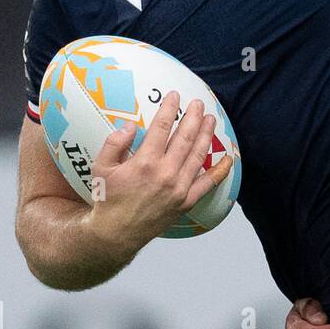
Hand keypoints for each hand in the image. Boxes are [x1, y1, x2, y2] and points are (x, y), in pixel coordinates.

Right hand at [85, 90, 233, 253]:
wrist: (117, 233)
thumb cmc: (108, 198)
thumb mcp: (101, 168)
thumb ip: (114, 144)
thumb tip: (131, 125)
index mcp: (144, 162)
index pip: (162, 128)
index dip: (170, 109)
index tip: (175, 95)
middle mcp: (165, 173)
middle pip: (185, 137)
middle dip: (194, 117)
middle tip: (199, 103)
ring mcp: (179, 188)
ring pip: (199, 155)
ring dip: (207, 134)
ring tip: (211, 119)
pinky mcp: (187, 201)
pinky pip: (208, 183)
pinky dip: (220, 170)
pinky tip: (228, 158)